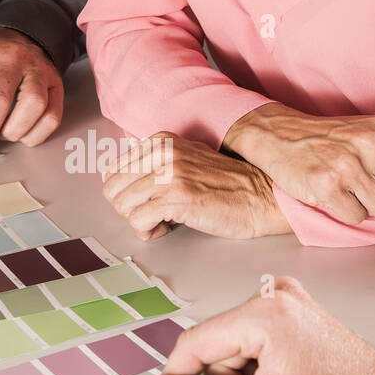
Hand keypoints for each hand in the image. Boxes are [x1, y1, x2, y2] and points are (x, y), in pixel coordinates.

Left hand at [101, 133, 293, 240]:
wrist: (261, 197)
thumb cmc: (228, 184)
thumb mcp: (187, 160)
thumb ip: (156, 164)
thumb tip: (123, 183)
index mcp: (160, 142)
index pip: (112, 172)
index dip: (126, 194)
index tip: (146, 201)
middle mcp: (162, 154)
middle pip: (113, 191)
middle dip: (128, 209)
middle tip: (152, 214)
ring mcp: (169, 175)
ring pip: (123, 207)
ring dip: (140, 221)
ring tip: (164, 221)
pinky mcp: (177, 198)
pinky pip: (138, 222)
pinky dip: (149, 232)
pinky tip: (169, 228)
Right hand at [224, 103, 374, 233]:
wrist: (281, 135)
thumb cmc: (334, 138)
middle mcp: (371, 142)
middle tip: (371, 183)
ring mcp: (347, 164)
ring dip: (369, 206)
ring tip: (349, 186)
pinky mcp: (326, 185)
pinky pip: (356, 218)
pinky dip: (348, 212)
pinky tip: (334, 194)